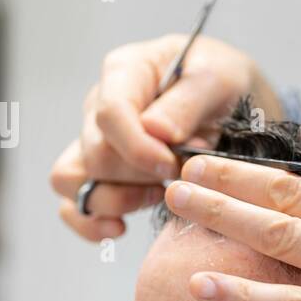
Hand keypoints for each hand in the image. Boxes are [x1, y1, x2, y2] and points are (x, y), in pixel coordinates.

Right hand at [50, 34, 284, 240]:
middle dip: (140, 176)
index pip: (110, 114)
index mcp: (125, 72)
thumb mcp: (218, 79)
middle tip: (182, 175)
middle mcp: (99, 105)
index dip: (138, 149)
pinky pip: (72, 204)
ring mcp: (94, 140)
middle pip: (96, 154)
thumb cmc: (221, 82)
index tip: (172, 167)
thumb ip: (187, 103)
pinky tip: (121, 228)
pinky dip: (90, 223)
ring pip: (71, 179)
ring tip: (157, 196)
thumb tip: (155, 130)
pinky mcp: (98, 173)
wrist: (229, 101)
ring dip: (114, 200)